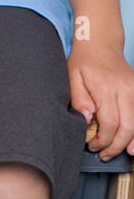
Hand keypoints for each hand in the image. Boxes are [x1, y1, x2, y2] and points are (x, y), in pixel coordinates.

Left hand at [68, 43, 133, 161]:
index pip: (110, 122)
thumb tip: (87, 119)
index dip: (103, 139)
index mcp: (105, 86)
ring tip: (123, 152)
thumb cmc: (83, 62)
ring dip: (132, 142)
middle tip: (105, 154)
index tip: (92, 145)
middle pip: (128, 126)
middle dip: (117, 145)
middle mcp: (125, 89)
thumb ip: (78, 99)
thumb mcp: (71, 76)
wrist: (100, 45)